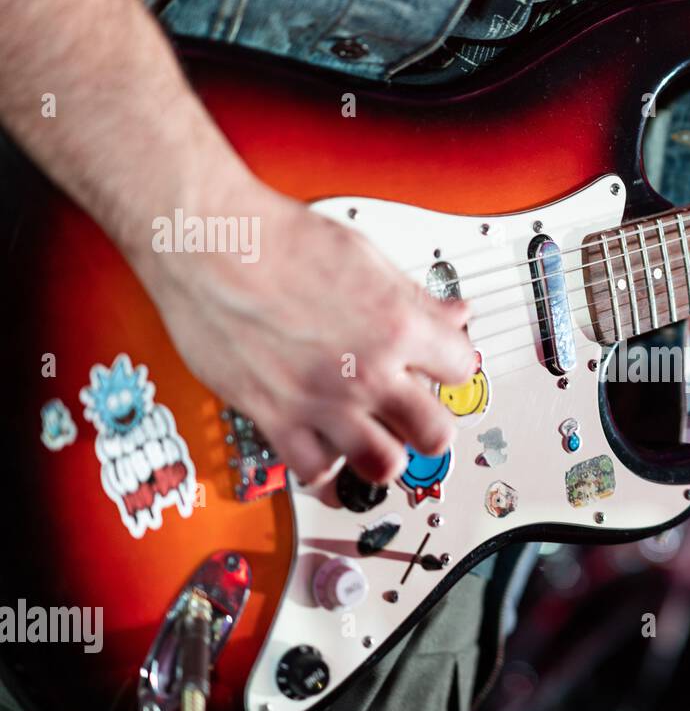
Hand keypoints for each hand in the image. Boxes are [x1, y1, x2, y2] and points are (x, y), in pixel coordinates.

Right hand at [136, 182, 475, 485]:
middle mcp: (365, 370)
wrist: (207, 240)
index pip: (461, 369)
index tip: (440, 368)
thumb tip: (455, 315)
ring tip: (376, 438)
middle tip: (416, 414)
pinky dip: (324, 466)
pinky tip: (325, 446)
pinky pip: (315, 471)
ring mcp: (321, 400)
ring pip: (383, 465)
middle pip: (436, 435)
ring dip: (385, 455)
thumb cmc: (277, 239)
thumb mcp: (366, 257)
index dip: (453, 367)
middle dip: (432, 425)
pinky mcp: (274, 416)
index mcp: (397, 326)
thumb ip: (416, 297)